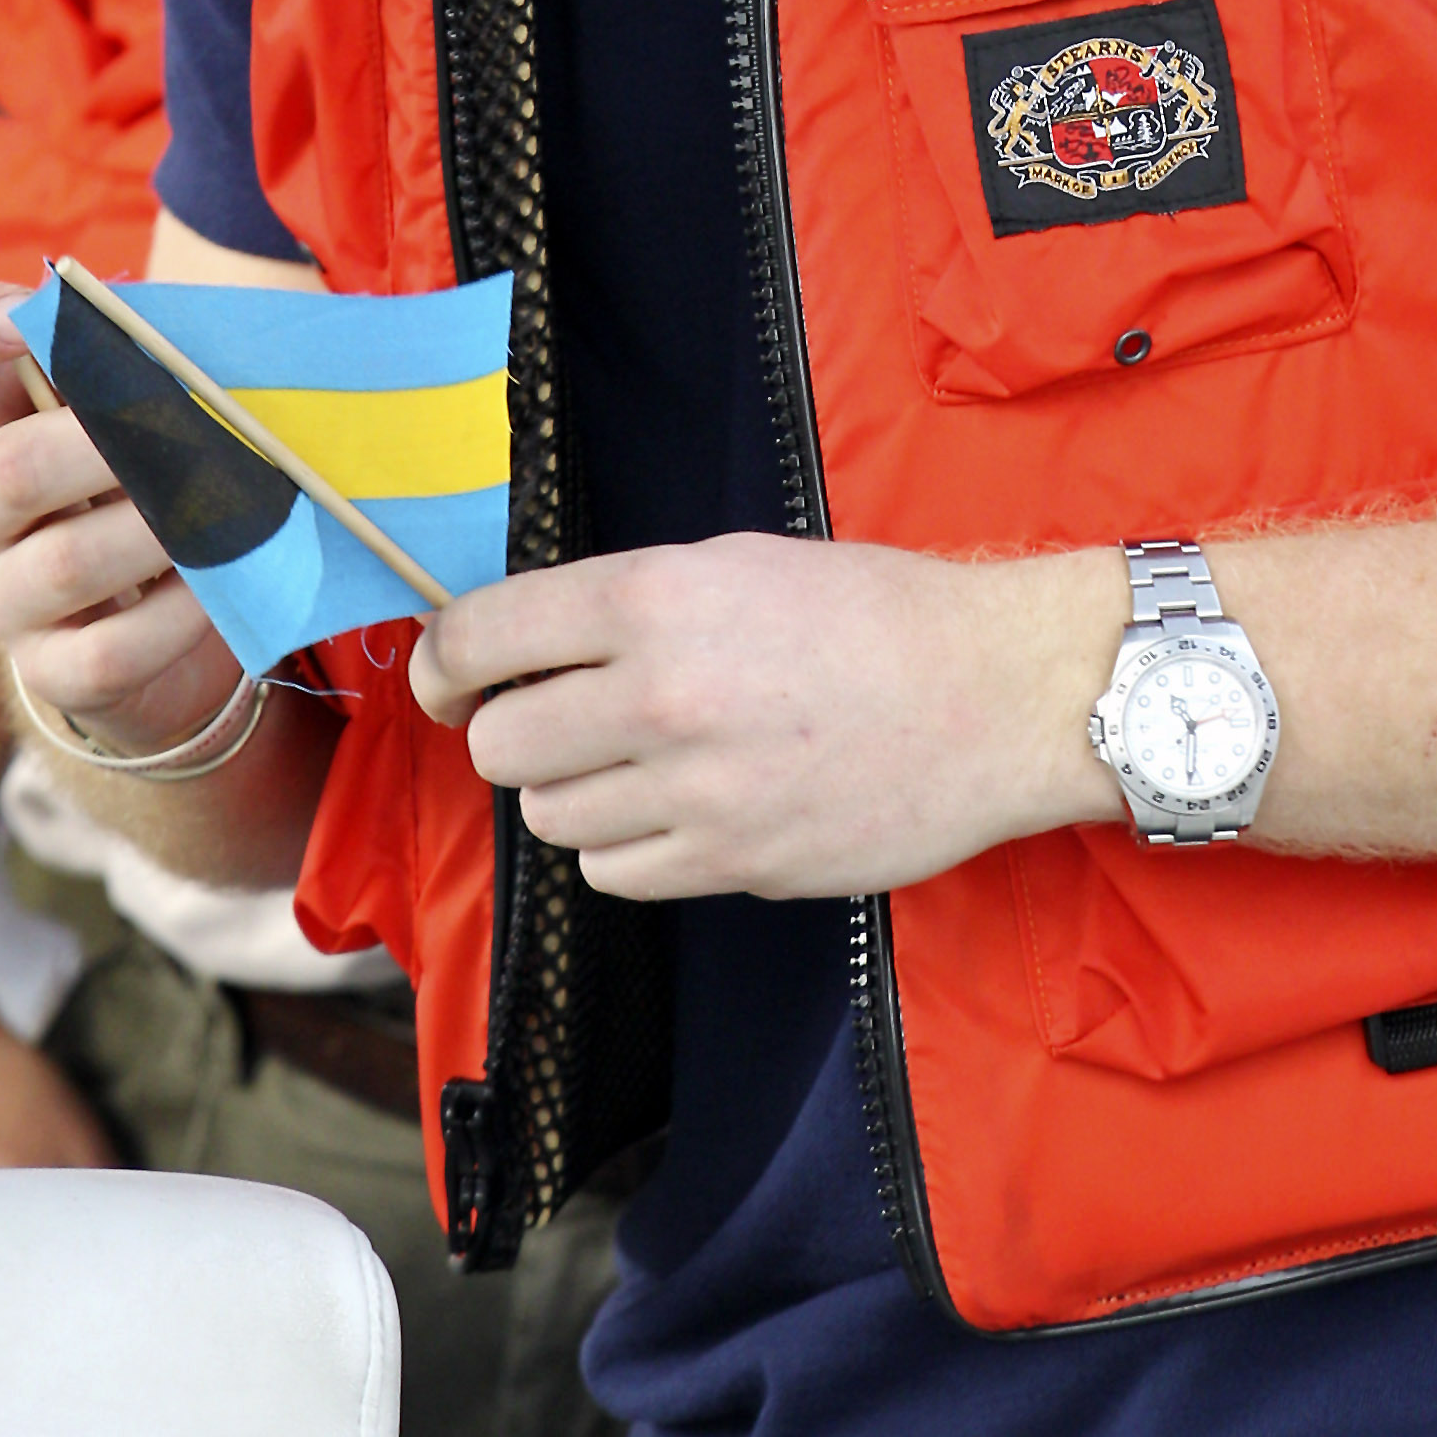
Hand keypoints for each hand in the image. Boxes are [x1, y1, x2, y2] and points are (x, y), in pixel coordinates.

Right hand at [0, 279, 241, 761]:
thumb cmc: (150, 475)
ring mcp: (1, 595)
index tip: (22, 315)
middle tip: (196, 430)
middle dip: (109, 447)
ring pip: (64, 565)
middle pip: (6, 471)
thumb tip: (192, 345)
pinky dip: (176, 618)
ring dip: (159, 530)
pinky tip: (218, 588)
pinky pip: (109, 652)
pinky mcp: (52, 672)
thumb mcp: (135, 402)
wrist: (167, 621)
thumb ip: (140, 357)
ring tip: (232, 509)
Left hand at [408, 532, 1125, 900]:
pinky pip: (614, 874)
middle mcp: (659, 693)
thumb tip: (522, 649)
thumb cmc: (877, 614)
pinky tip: (683, 810)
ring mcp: (694, 790)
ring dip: (576, 794)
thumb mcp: (738, 562)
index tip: (444, 681)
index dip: (440, 665)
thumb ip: (625, 604)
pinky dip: (629, 848)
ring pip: (550, 817)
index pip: (479, 638)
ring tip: (645, 764)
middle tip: (566, 721)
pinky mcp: (731, 863)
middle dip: (518, 734)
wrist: (996, 695)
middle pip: (498, 745)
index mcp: (654, 598)